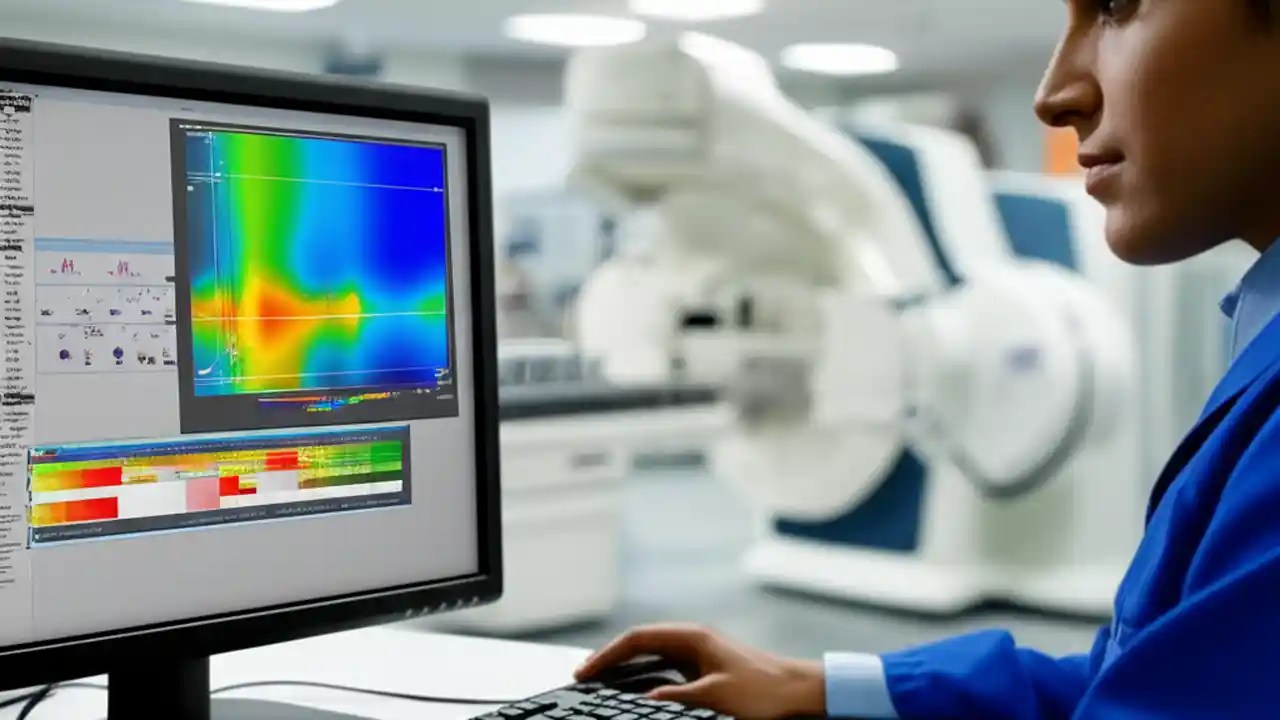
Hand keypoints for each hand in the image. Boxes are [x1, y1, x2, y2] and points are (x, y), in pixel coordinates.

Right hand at [574, 624, 824, 719]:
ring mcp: (699, 655)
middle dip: (610, 660)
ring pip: (651, 659)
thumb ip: (677, 697)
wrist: (798, 693)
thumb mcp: (715, 697)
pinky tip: (634, 695)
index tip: (586, 671)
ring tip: (600, 685)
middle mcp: (693, 641)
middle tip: (584, 677)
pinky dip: (645, 681)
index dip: (608, 655)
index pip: (637, 639)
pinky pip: (665, 672)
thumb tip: (645, 700)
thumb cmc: (764, 690)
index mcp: (693, 637)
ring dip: (625, 671)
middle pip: (640, 646)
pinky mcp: (705, 671)